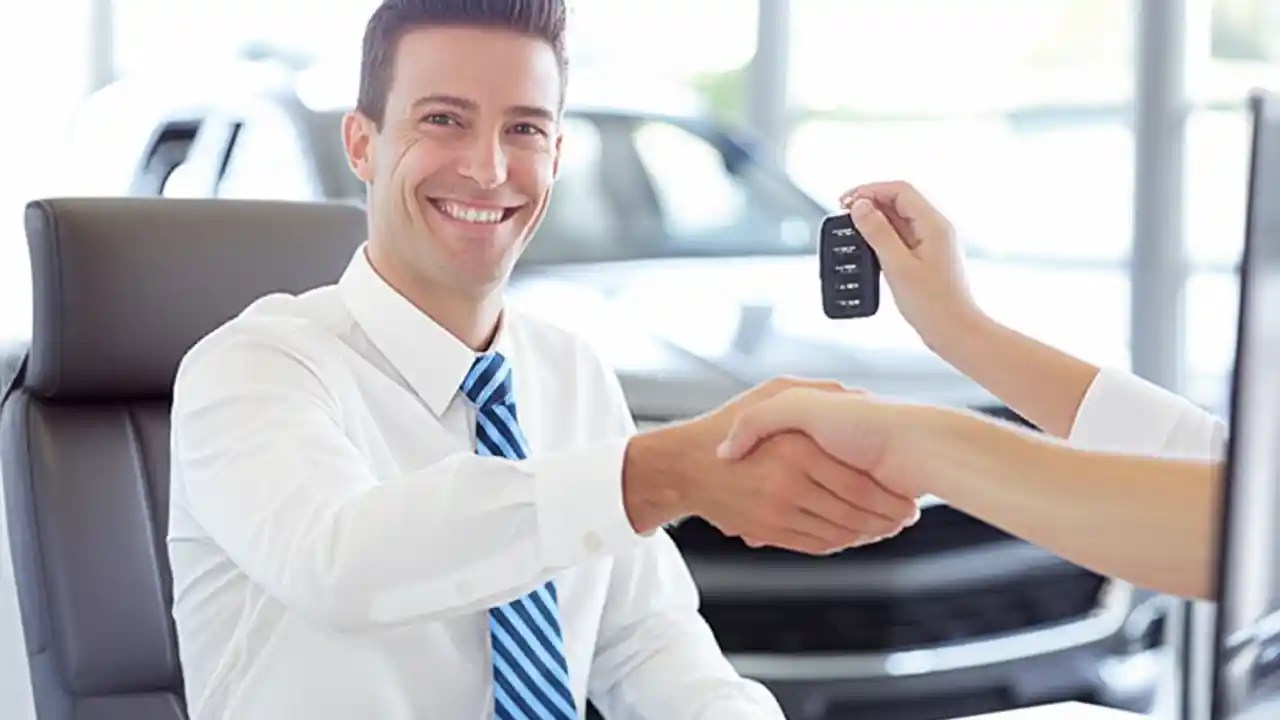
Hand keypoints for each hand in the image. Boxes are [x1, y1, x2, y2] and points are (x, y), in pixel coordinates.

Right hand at [622, 377, 917, 554]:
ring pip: (839, 532)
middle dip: (887, 519)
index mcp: (798, 449)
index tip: (907, 495)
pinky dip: (840, 543)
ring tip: (887, 527)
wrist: (685, 465)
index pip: (860, 484)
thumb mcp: (771, 392)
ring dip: (868, 534)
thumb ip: (817, 391)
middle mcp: (789, 484)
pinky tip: (853, 535)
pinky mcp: (769, 530)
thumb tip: (860, 396)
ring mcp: (778, 511)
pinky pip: (816, 544)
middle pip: (855, 513)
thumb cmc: (725, 425)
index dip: (890, 495)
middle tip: (906, 516)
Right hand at [838, 181, 981, 349]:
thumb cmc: (934, 305)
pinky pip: (903, 236)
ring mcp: (934, 243)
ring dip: (875, 220)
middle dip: (871, 203)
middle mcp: (937, 229)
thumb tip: (861, 207)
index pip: (900, 190)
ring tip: (853, 231)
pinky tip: (869, 249)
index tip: (847, 201)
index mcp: (934, 225)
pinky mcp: (928, 257)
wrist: (956, 332)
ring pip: (900, 218)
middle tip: (844, 214)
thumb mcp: (898, 266)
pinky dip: (883, 237)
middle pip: (900, 201)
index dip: (870, 190)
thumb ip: (878, 233)